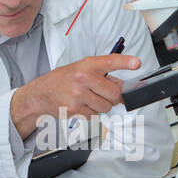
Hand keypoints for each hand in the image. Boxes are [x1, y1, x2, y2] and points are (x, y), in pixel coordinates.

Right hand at [10, 54, 141, 136]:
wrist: (41, 94)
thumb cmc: (63, 80)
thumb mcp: (81, 69)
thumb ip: (101, 75)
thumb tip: (123, 87)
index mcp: (86, 65)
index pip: (109, 61)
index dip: (125, 62)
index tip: (136, 63)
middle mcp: (83, 78)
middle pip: (114, 93)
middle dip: (113, 97)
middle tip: (104, 93)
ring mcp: (79, 95)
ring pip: (106, 107)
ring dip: (102, 105)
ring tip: (89, 98)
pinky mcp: (75, 109)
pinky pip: (95, 115)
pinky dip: (91, 112)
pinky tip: (81, 105)